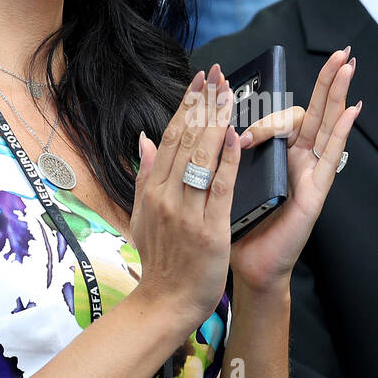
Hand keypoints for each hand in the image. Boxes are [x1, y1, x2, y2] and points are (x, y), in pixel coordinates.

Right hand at [131, 65, 239, 327]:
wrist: (165, 303)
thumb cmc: (160, 262)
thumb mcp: (142, 215)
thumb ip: (145, 177)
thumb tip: (144, 139)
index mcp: (153, 190)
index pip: (171, 137)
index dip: (187, 106)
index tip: (199, 81)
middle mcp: (166, 196)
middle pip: (186, 140)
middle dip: (203, 103)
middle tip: (217, 74)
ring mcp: (187, 212)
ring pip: (201, 157)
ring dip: (216, 120)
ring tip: (229, 93)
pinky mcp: (209, 229)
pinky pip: (219, 187)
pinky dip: (226, 159)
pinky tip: (235, 135)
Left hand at [222, 47, 360, 293]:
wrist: (248, 263)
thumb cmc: (239, 225)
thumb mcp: (226, 181)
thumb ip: (220, 155)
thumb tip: (200, 128)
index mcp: (275, 154)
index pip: (277, 116)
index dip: (264, 114)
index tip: (247, 124)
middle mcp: (296, 159)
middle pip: (313, 111)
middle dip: (327, 81)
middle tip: (341, 51)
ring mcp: (310, 173)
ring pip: (326, 125)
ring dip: (338, 94)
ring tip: (347, 66)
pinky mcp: (317, 190)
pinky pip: (332, 157)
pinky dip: (342, 132)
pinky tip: (353, 110)